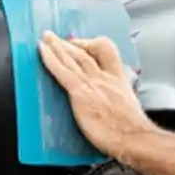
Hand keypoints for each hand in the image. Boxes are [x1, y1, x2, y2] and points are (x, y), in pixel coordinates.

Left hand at [38, 31, 154, 157]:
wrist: (133, 137)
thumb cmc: (132, 129)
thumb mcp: (129, 106)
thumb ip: (117, 99)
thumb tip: (112, 103)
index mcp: (118, 79)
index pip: (106, 51)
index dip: (91, 44)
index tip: (81, 44)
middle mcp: (104, 77)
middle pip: (84, 52)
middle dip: (69, 43)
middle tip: (56, 38)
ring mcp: (92, 83)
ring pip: (72, 57)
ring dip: (56, 45)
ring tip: (45, 37)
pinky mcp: (80, 93)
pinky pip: (62, 71)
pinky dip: (50, 59)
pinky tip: (41, 51)